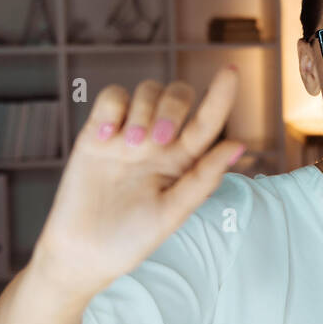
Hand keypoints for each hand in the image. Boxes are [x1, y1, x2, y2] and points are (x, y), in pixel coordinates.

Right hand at [28, 68, 244, 301]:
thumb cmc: (131, 239)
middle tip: (160, 140)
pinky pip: (112, 97)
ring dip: (144, 110)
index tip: (232, 71)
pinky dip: (113, 108)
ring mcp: (128, 135)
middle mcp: (159, 143)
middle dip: (173, 107)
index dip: (221, 94)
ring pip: (147, 91)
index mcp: (184, 161)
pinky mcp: (97, 132)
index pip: (208, 120)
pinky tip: (106, 137)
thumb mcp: (172, 214)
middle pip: (177, 96)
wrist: (82, 253)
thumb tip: (240, 145)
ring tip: (130, 146)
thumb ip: (204, 178)